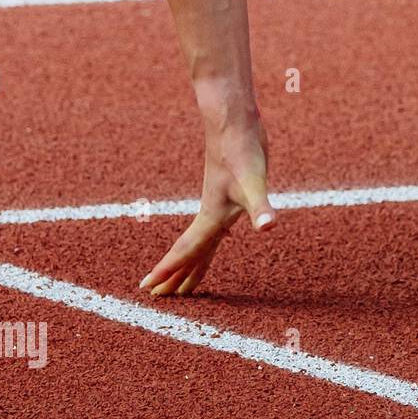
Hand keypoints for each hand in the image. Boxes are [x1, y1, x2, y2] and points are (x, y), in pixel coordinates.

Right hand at [139, 121, 275, 296]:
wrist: (234, 121)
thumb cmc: (243, 149)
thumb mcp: (254, 180)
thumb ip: (261, 206)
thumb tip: (268, 227)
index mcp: (212, 216)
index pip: (187, 250)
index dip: (169, 270)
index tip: (149, 290)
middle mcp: (211, 213)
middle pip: (189, 251)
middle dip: (174, 275)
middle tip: (157, 297)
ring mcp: (218, 205)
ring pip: (200, 242)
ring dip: (189, 262)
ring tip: (180, 282)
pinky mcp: (228, 195)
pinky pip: (213, 229)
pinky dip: (209, 242)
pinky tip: (215, 239)